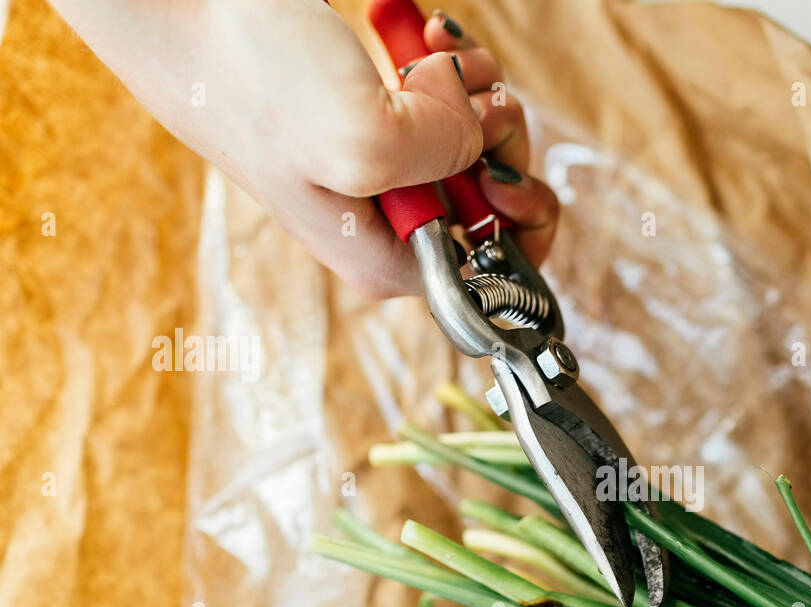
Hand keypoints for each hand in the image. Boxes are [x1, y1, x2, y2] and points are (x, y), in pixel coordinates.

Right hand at [50, 1, 558, 297]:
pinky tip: (426, 34)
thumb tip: (477, 128)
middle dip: (500, 134)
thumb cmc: (252, 80)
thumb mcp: (361, 137)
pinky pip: (452, 95)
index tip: (497, 168)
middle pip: (500, 195)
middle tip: (467, 93)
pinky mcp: (382, 114)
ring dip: (478, 87)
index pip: (501, 271)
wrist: (185, 8)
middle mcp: (394, 223)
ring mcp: (388, 166)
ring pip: (482, 136)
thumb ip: (444, 153)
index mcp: (390, 261)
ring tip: (435, 52)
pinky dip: (453, 61)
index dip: (521, 217)